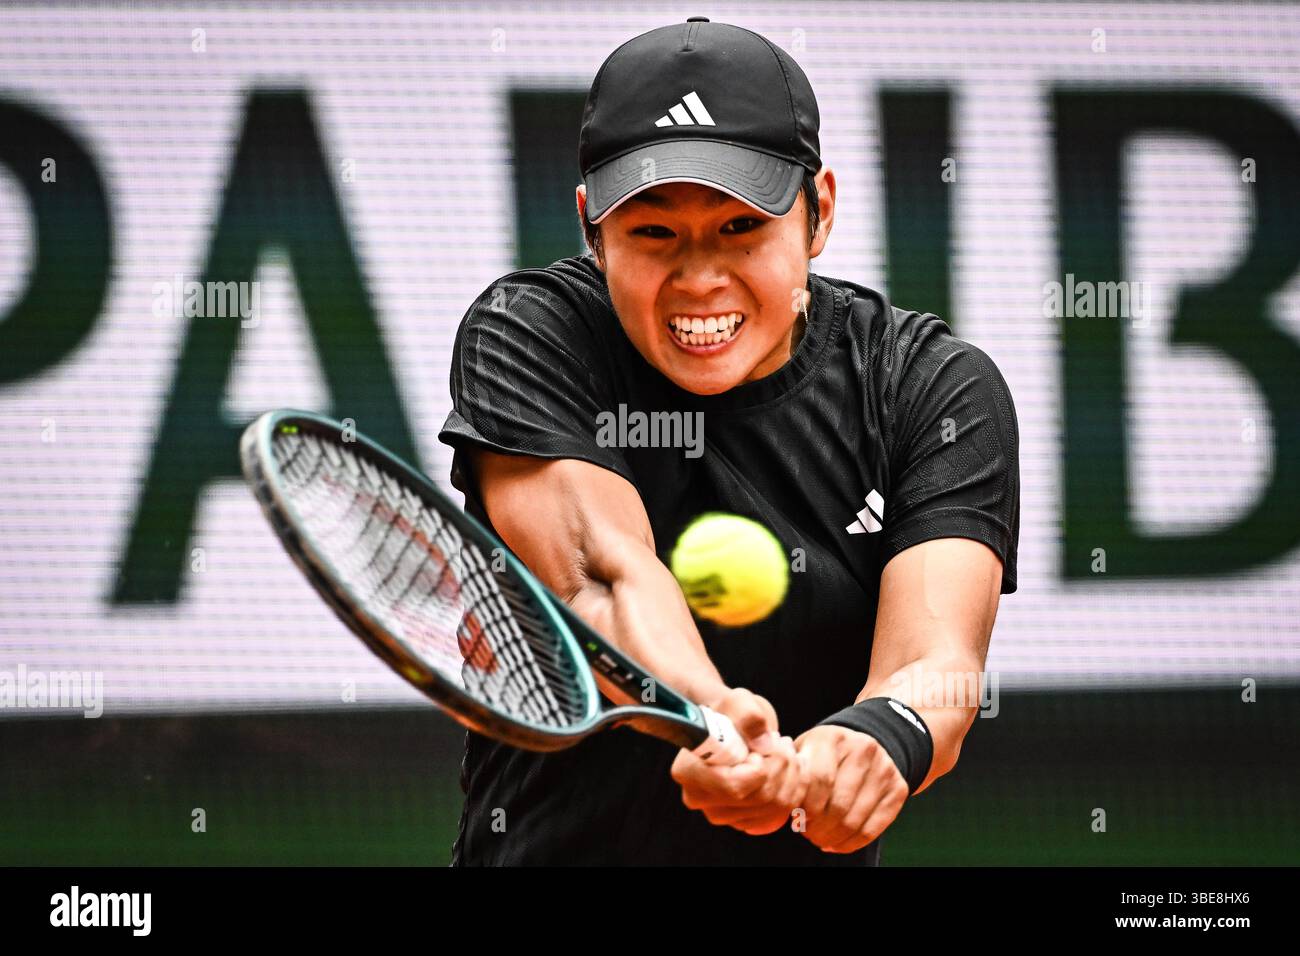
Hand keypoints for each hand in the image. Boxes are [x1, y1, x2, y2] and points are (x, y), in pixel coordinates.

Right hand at [671, 687, 808, 835]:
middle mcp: (700, 798)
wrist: (730, 725)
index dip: (760, 768)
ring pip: (773, 809)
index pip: (734, 787)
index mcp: (689, 770)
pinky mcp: (741, 819)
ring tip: (788, 752)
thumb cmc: (729, 711)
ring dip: (792, 778)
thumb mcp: (738, 701)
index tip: (765, 743)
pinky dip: (792, 793)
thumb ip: (749, 715)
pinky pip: (777, 817)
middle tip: (784, 743)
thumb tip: (764, 743)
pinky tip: (791, 771)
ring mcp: (720, 813)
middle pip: (757, 799)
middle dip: (781, 767)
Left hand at [792, 725, 908, 852]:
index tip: (796, 817)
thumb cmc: (823, 754)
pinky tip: (836, 842)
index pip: (819, 781)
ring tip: (819, 838)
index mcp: (833, 738)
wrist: (865, 743)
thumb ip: (792, 773)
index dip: (805, 807)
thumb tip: (781, 801)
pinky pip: (872, 830)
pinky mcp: (898, 789)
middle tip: (806, 832)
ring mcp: (884, 769)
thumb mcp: (805, 750)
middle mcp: (863, 749)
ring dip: (832, 838)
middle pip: (838, 805)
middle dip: (818, 828)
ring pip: (854, 822)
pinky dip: (850, 844)